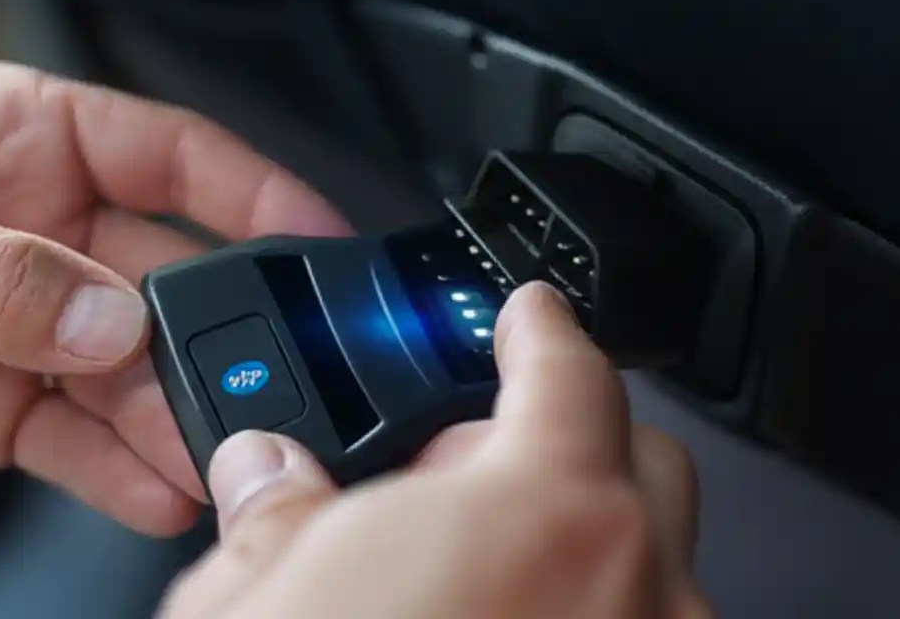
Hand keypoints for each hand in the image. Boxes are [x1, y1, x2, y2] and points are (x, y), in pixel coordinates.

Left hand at [0, 60, 349, 534]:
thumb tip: (103, 316)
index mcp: (16, 142)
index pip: (166, 153)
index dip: (252, 189)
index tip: (314, 235)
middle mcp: (39, 232)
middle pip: (167, 277)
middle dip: (220, 334)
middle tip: (259, 383)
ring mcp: (27, 325)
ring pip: (136, 371)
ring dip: (178, 416)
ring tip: (207, 457)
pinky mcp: (0, 409)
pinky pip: (83, 439)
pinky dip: (124, 468)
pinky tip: (153, 486)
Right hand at [161, 283, 711, 617]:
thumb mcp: (253, 597)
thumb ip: (274, 509)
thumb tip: (265, 472)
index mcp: (540, 513)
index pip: (569, 368)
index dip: (540, 324)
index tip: (531, 310)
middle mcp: (632, 587)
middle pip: (637, 458)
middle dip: (560, 441)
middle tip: (467, 468)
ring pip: (646, 560)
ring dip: (571, 538)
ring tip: (466, 566)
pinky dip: (583, 606)